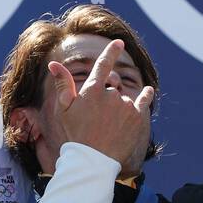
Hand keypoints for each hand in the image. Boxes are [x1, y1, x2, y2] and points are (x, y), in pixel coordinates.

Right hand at [48, 39, 153, 167]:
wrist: (93, 160)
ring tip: (110, 125)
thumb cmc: (75, 135)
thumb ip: (62, 84)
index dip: (111, 52)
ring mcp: (126, 105)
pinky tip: (148, 90)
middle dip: (105, 100)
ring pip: (124, 99)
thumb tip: (54, 63)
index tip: (119, 42)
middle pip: (111, 90)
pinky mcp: (138, 116)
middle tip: (96, 121)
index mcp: (92, 90)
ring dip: (119, 106)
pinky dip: (146, 95)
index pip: (103, 64)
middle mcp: (111, 93)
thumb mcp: (64, 110)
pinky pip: (144, 100)